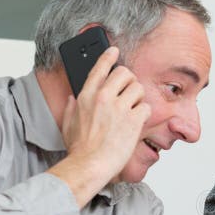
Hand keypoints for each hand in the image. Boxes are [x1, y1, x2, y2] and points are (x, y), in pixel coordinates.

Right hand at [62, 46, 148, 175]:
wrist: (90, 164)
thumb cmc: (80, 149)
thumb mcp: (68, 123)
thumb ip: (72, 107)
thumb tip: (73, 98)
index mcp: (86, 96)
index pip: (99, 68)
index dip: (108, 56)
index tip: (114, 50)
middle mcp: (103, 97)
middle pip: (124, 73)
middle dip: (129, 80)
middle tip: (129, 91)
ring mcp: (119, 108)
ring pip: (138, 88)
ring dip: (138, 98)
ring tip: (132, 110)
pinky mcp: (134, 119)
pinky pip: (146, 107)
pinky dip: (144, 114)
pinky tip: (137, 122)